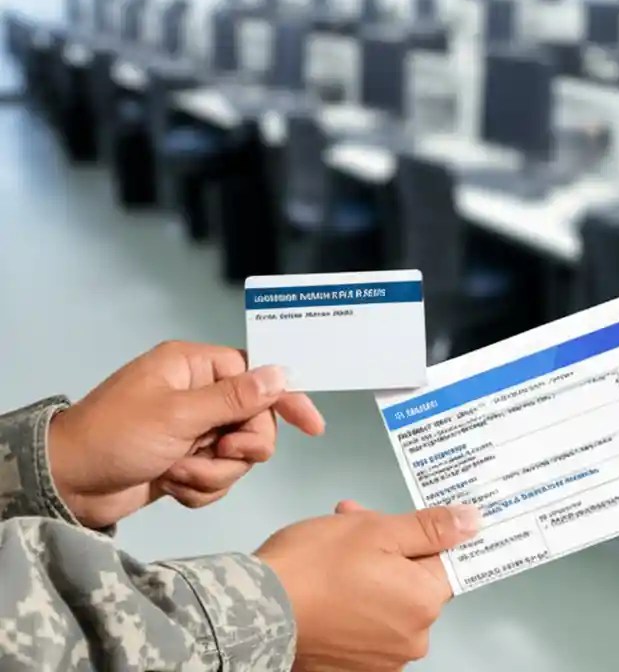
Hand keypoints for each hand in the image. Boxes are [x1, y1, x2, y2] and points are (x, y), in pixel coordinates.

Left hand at [48, 340, 324, 527]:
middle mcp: (198, 395)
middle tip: (217, 452)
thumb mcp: (177, 414)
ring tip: (178, 473)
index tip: (312, 426)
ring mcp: (193, 431)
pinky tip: (171, 486)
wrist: (67, 485)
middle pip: (256, 421)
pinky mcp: (187, 462)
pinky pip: (219, 478)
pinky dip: (200, 488)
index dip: (286, 398)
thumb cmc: (114, 437)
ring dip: (213, 472)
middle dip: (238, 447)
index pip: (258, 374)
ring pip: (240, 456)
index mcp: (195, 368)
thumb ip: (234, 397)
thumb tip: (280, 373)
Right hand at [256, 501, 478, 670]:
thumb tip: (474, 522)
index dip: (416, 536)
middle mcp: (412, 640)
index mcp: (426, 603)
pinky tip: (324, 583)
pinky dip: (350, 604)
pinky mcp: (351, 669)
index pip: (442, 562)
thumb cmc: (314, 567)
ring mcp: (381, 660)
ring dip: (367, 572)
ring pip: (385, 602)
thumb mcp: (378, 530)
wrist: (254, 612)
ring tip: (330, 548)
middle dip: (387, 550)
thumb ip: (431, 528)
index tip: (393, 525)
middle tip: (351, 522)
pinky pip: (363, 627)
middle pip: (412, 582)